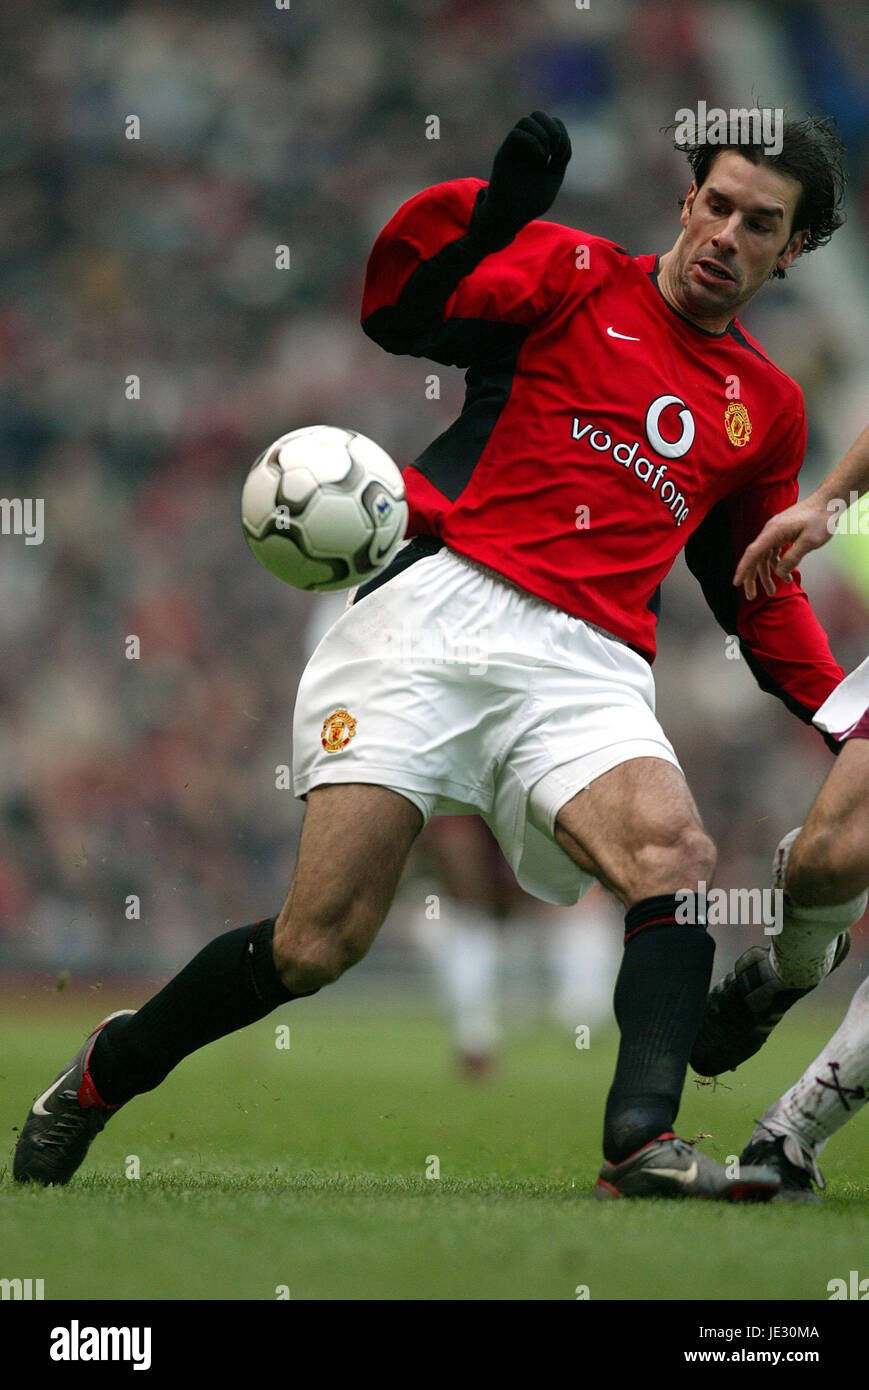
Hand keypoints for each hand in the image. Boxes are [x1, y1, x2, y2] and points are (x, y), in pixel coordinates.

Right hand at [472, 111, 571, 247]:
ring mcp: (514, 149)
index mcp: (540, 148)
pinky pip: (516, 133)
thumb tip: (562, 141)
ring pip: (527, 119)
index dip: (562, 134)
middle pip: (539, 115)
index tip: (561, 157)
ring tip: (547, 154)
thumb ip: (560, 158)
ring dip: (543, 133)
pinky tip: (540, 158)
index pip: (553, 124)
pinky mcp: (503, 155)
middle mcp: (526, 145)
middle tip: (555, 151)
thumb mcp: (553, 178)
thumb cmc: (531, 203)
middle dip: (553, 128)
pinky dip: (533, 141)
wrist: (511, 217)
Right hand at [733, 494, 834, 599]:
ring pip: (765, 557)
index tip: (736, 584)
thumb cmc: (821, 518)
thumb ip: (793, 558)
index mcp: (774, 532)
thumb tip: (779, 574)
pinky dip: (778, 566)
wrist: (828, 501)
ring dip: (766, 575)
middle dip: (752, 578)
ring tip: (772, 592)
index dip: (743, 569)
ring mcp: (775, 532)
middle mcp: (770, 531)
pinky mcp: (782, 533)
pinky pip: (774, 553)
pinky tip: (786, 578)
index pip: (753, 553)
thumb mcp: (809, 541)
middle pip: (755, 558)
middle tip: (751, 597)